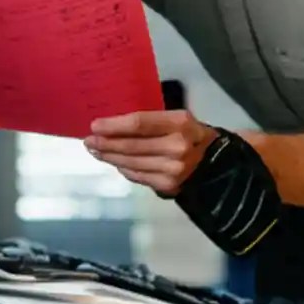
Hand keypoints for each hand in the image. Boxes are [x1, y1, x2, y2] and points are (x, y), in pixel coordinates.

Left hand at [84, 109, 219, 196]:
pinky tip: (115, 162)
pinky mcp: (168, 185)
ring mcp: (173, 168)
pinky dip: (123, 168)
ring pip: (131, 163)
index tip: (94, 125)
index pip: (139, 123)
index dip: (114, 125)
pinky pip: (137, 175)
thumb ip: (149, 122)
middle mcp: (177, 146)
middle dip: (105, 143)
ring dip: (109, 157)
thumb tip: (111, 126)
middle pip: (131, 145)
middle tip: (88, 141)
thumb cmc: (189, 134)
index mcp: (180, 122)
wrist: (215, 162)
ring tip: (96, 151)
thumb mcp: (176, 119)